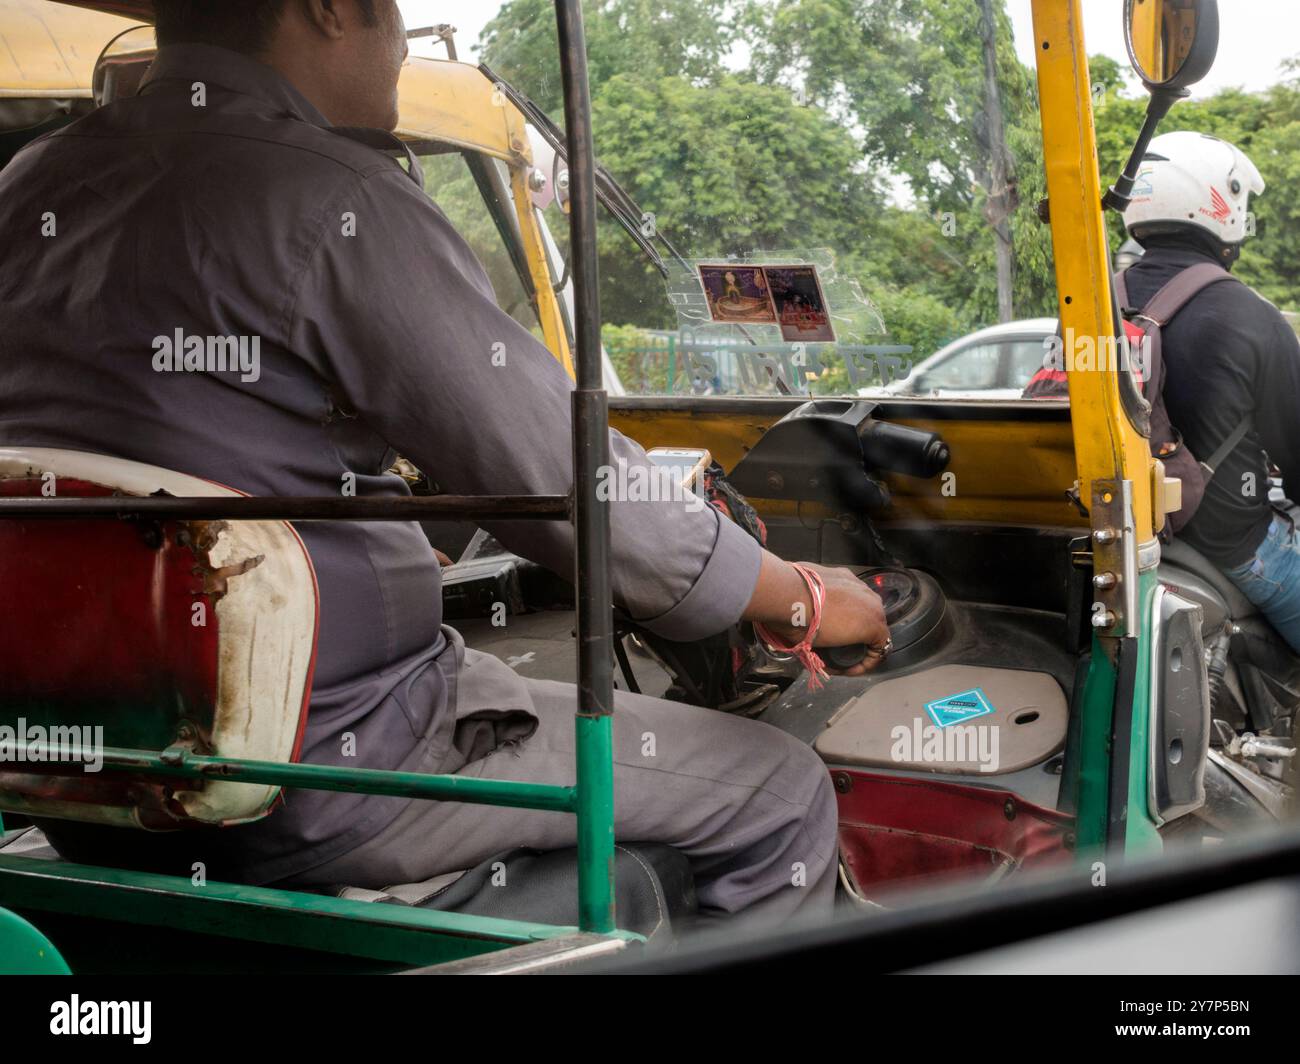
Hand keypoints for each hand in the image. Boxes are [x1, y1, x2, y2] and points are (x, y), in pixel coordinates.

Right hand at [745, 554, 889, 676]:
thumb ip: (801, 605)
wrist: (790, 596)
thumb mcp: (797, 598)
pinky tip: (848, 669)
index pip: (850, 605)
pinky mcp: (875, 625)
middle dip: (851, 638)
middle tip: (833, 652)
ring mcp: (871, 606)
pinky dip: (865, 662)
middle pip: (864, 619)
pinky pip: (878, 649)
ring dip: (858, 649)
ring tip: (840, 663)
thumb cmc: (786, 595)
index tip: (827, 640)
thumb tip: (791, 617)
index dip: (841, 627)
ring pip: (872, 633)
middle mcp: (860, 589)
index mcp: (842, 579)